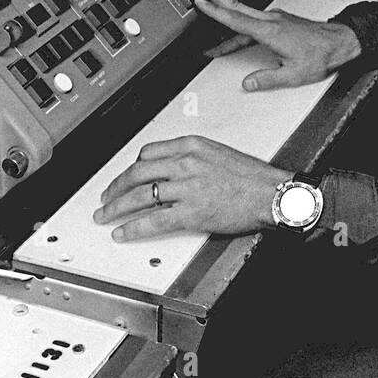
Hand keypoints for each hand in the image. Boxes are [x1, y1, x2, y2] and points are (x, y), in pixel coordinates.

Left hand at [92, 135, 292, 241]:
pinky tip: (123, 232)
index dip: (132, 167)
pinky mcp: (191, 212)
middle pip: (137, 173)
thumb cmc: (253, 177)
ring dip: (116, 207)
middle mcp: (186, 163)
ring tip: (105, 215)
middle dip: (115, 187)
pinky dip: (133, 228)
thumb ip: (194, 158)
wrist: (272, 193)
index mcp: (192, 145)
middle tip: (105, 197)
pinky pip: (153, 221)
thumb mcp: (219, 153)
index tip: (126, 176)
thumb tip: (175, 171)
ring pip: (139, 196)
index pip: (149, 152)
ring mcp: (187, 187)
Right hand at [192, 0, 361, 90]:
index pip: (235, 20)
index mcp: (269, 31)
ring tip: (208, 6)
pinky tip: (236, 24)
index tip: (199, 1)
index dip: (214, 11)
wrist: (340, 42)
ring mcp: (275, 18)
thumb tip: (248, 83)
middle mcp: (271, 20)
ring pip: (244, 11)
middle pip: (236, 5)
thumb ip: (267, 79)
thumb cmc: (321, 55)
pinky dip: (239, 18)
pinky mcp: (280, 20)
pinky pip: (253, 17)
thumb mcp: (293, 74)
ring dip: (225, 6)